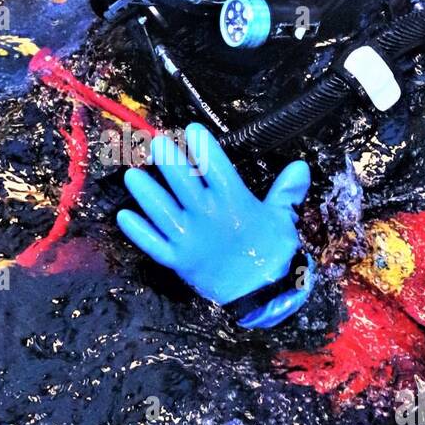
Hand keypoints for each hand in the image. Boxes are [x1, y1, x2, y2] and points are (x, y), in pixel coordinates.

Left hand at [117, 123, 312, 321]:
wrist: (261, 295)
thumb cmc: (271, 252)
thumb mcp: (282, 219)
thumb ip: (286, 192)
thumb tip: (300, 167)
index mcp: (234, 202)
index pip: (215, 167)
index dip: (202, 146)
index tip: (191, 130)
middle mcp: (208, 216)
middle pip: (182, 182)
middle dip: (168, 160)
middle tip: (155, 143)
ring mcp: (190, 238)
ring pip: (162, 210)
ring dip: (146, 192)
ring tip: (132, 175)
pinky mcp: (178, 260)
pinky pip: (154, 244)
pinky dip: (138, 231)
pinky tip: (123, 216)